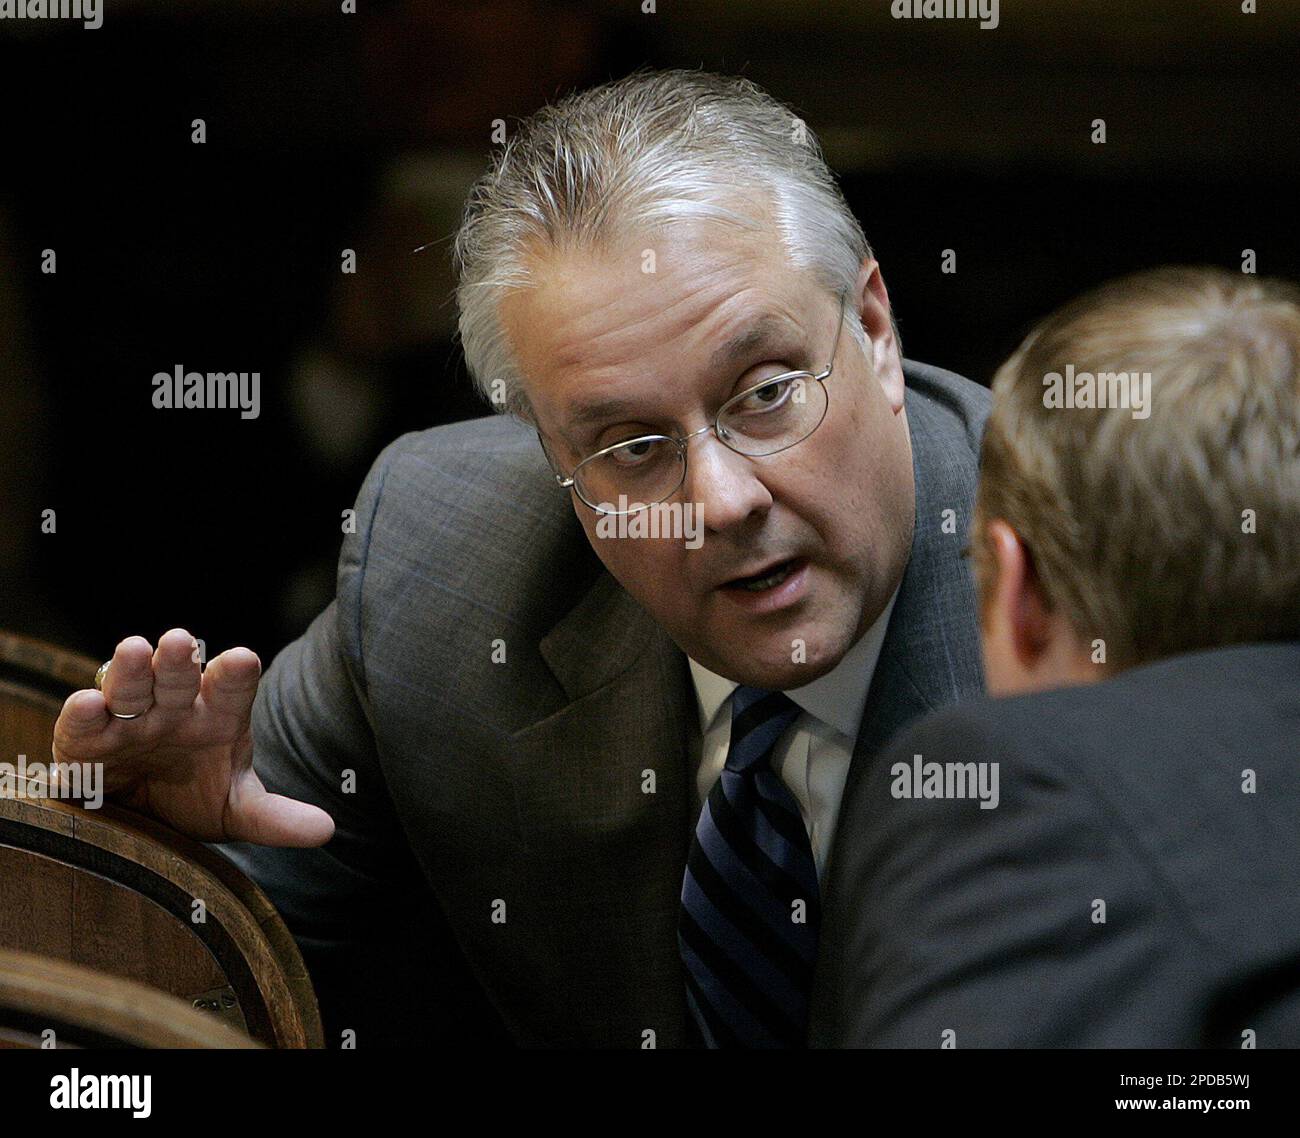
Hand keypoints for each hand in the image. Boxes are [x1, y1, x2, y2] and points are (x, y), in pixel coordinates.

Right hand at [51, 628, 334, 846]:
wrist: (142, 821)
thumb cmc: (195, 799)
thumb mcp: (236, 810)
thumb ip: (276, 818)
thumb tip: (326, 831)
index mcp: (217, 716)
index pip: (231, 689)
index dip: (235, 675)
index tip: (242, 661)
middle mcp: (173, 709)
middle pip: (177, 679)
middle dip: (178, 662)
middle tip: (181, 642)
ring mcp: (128, 721)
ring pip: (129, 689)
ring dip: (130, 671)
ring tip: (133, 650)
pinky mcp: (83, 742)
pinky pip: (80, 725)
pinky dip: (81, 713)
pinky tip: (87, 703)